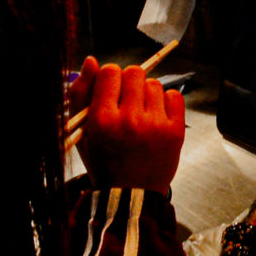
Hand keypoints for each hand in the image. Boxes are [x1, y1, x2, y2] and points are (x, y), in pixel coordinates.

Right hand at [68, 56, 185, 190]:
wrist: (130, 195)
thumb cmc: (103, 160)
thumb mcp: (82, 131)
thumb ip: (80, 94)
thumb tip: (91, 60)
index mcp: (102, 120)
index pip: (110, 72)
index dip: (110, 78)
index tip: (111, 91)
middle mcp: (129, 120)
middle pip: (134, 72)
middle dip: (129, 83)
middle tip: (126, 102)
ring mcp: (155, 125)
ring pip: (154, 83)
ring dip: (147, 94)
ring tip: (140, 114)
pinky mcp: (175, 131)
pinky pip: (174, 95)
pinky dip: (166, 102)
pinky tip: (156, 117)